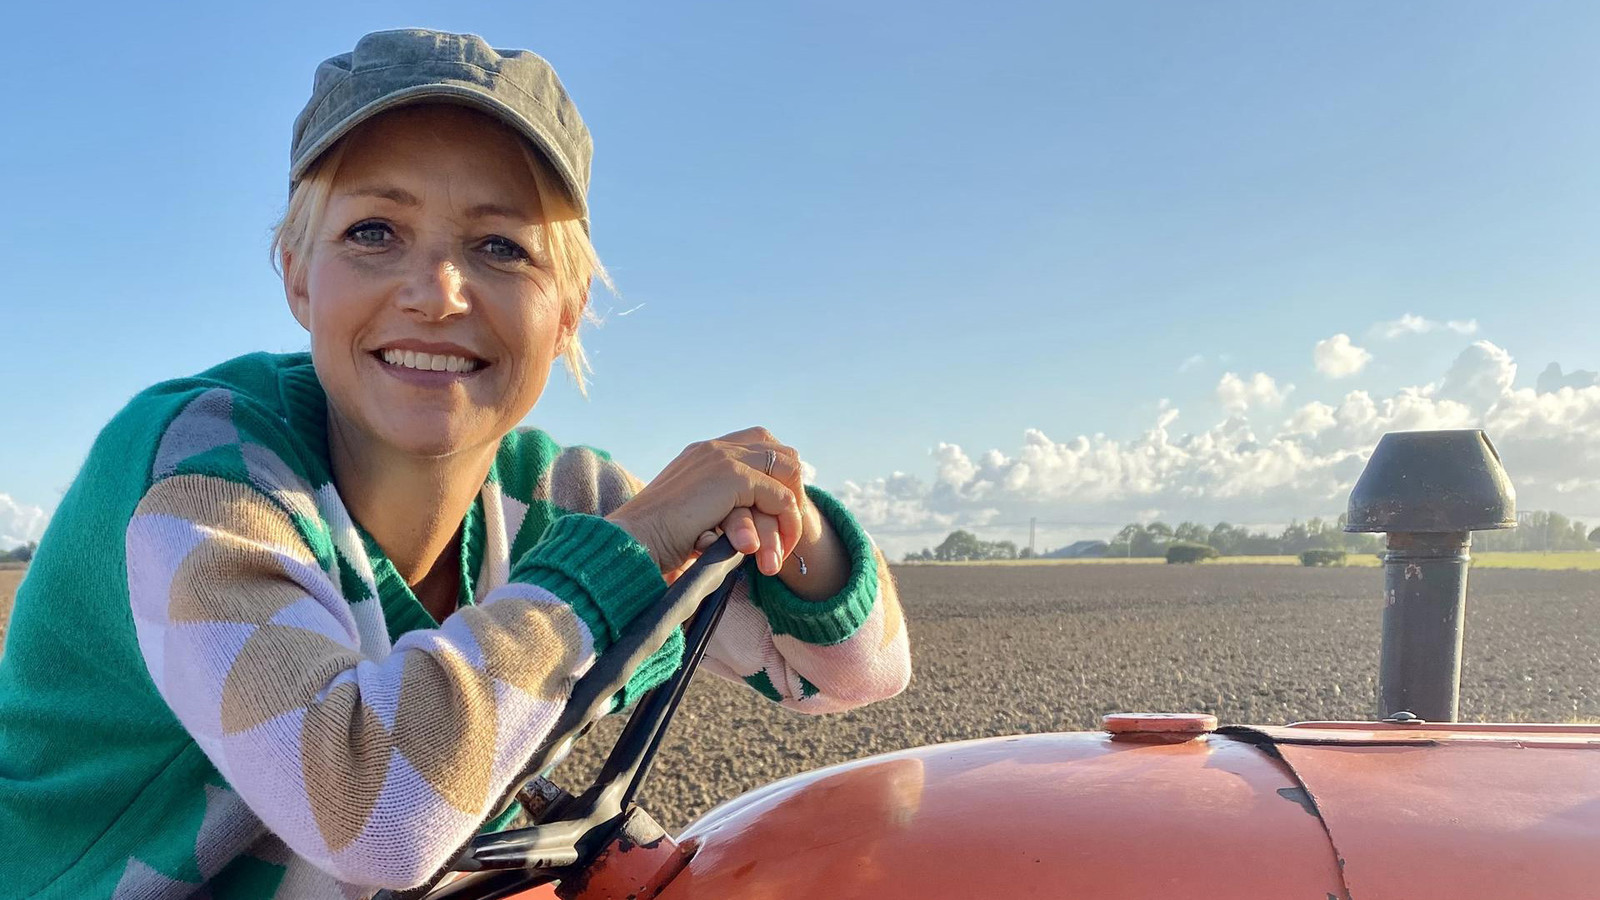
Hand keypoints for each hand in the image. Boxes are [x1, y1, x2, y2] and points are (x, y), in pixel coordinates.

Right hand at [607, 427, 807, 578]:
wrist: (634, 539)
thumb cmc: (653, 539)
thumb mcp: (689, 514)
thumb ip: (715, 507)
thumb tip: (744, 529)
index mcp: (703, 453)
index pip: (757, 444)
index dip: (775, 474)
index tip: (778, 509)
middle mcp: (715, 448)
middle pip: (780, 450)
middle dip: (793, 486)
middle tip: (789, 524)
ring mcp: (724, 458)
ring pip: (786, 472)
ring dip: (791, 510)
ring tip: (785, 544)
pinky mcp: (731, 477)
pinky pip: (780, 498)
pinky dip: (786, 524)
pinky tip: (776, 549)